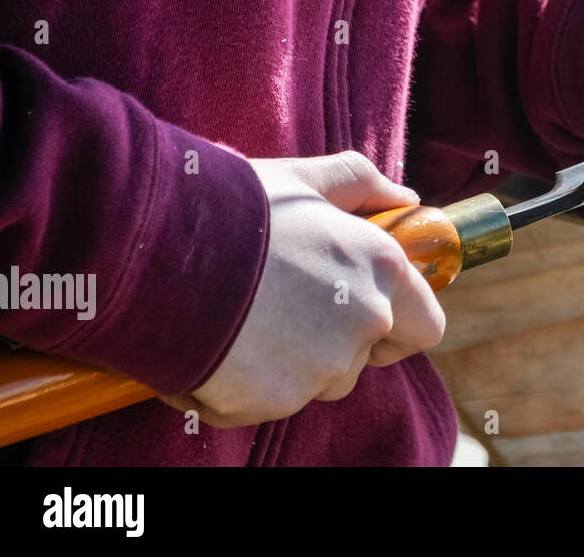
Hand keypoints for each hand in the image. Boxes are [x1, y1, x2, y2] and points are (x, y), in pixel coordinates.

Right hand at [161, 152, 444, 426]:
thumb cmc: (234, 207)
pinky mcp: (273, 401)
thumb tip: (405, 202)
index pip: (426, 326)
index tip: (366, 312)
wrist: (156, 246)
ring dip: (284, 364)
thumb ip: (362, 185)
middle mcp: (365, 320)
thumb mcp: (304, 180)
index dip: (400, 325)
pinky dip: (239, 384)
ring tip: (239, 317)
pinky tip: (212, 342)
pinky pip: (262, 403)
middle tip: (283, 310)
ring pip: (313, 384)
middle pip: (364, 360)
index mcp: (382, 268)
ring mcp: (321, 368)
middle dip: (333, 345)